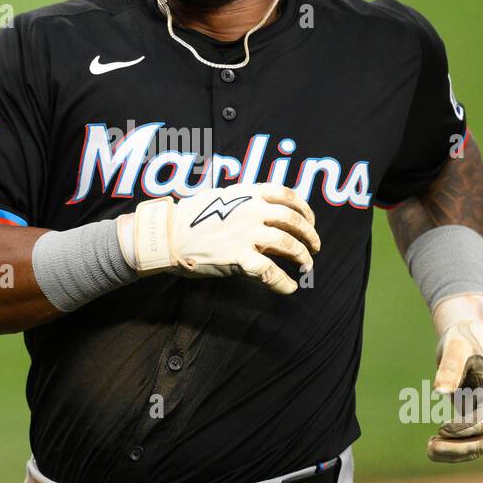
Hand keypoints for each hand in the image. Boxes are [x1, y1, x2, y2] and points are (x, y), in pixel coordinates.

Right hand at [117, 182, 320, 294]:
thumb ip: (244, 201)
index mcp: (247, 194)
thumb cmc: (190, 218)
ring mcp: (246, 234)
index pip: (286, 195)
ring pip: (288, 244)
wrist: (167, 235)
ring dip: (302, 256)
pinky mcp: (239, 258)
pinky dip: (284, 282)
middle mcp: (251, 211)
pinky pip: (271, 272)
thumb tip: (266, 210)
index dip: (304, 208)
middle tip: (315, 246)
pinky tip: (289, 287)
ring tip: (306, 265)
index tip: (309, 219)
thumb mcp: (220, 198)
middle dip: (309, 234)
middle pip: (293, 220)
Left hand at [426, 293, 482, 462]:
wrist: (469, 336)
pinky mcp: (477, 416)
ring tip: (429, 450)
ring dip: (456, 452)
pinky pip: (470, 440)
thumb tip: (439, 391)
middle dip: (460, 447)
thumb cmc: (463, 337)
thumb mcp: (456, 347)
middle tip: (430, 447)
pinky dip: (454, 447)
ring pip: (479, 444)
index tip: (442, 428)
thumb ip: (449, 367)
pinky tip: (432, 445)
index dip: (468, 428)